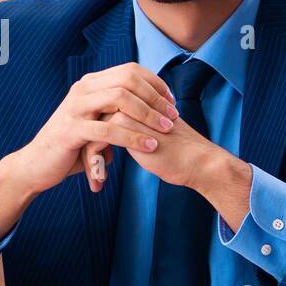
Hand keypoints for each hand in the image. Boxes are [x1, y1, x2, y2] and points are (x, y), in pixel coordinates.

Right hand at [12, 63, 178, 195]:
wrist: (37, 164)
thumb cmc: (72, 145)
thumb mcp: (97, 122)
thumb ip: (117, 113)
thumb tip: (147, 109)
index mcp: (91, 84)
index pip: (130, 71)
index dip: (155, 84)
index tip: (172, 102)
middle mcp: (83, 89)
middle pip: (128, 79)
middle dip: (156, 97)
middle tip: (174, 115)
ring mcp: (75, 107)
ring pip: (120, 99)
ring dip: (148, 114)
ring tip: (167, 129)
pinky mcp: (71, 129)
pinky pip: (108, 129)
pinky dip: (133, 137)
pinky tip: (150, 146)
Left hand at [84, 108, 253, 230]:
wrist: (198, 161)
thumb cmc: (180, 156)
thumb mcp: (153, 139)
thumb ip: (137, 133)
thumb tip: (118, 142)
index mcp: (136, 104)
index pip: (102, 120)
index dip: (96, 143)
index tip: (99, 165)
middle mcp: (129, 103)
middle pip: (93, 124)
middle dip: (88, 152)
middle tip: (94, 175)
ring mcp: (125, 112)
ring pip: (90, 132)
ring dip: (89, 160)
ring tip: (97, 182)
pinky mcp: (123, 127)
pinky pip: (94, 143)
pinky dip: (94, 164)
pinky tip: (100, 182)